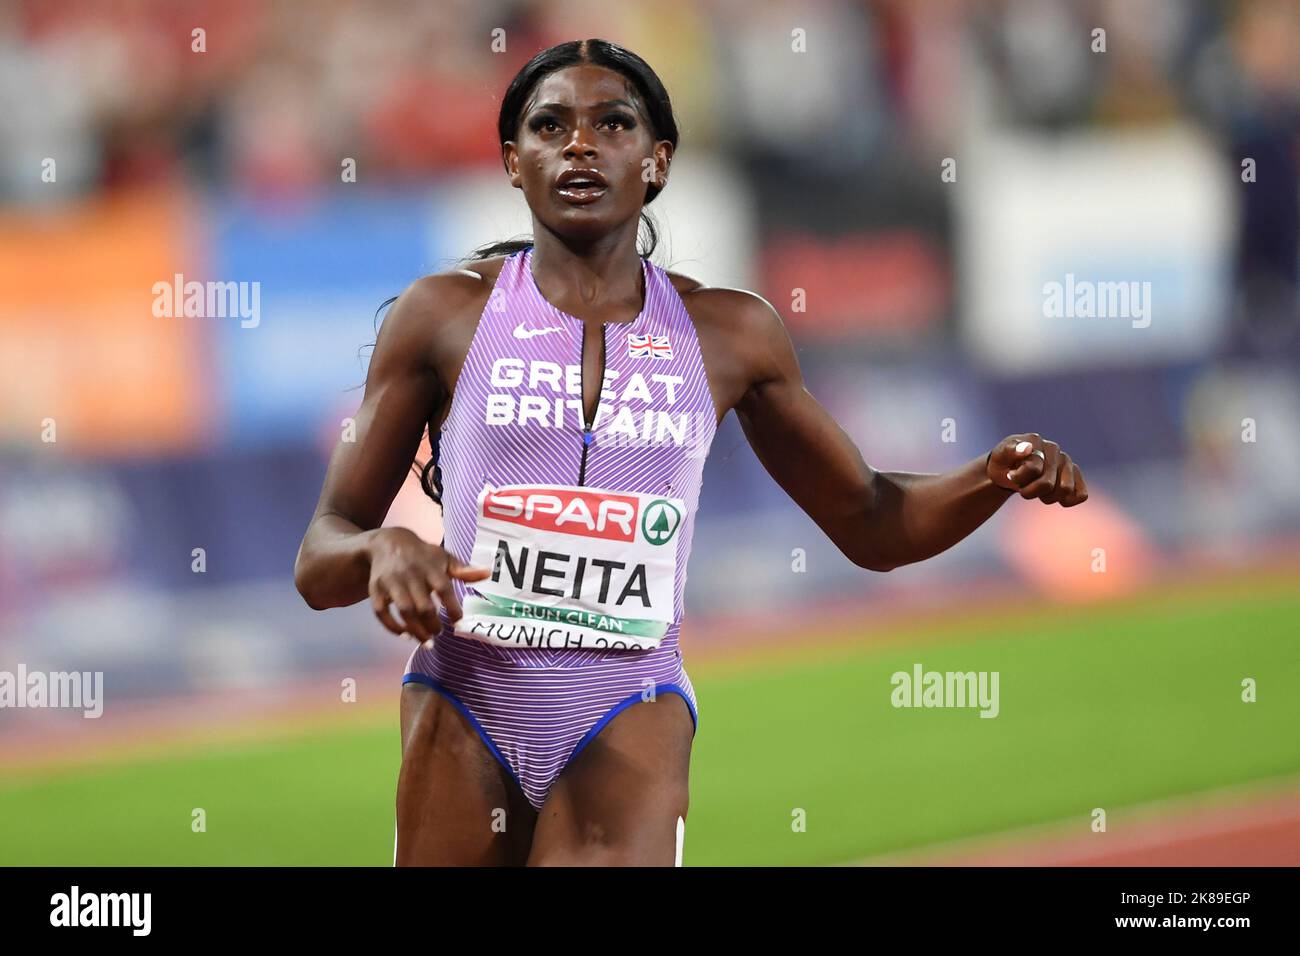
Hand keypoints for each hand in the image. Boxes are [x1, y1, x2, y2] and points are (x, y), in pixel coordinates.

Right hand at [366, 528, 490, 640]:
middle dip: (433, 624)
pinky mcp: (376, 589)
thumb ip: (464, 570)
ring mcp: (392, 582)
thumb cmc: (422, 555)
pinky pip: (382, 612)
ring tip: (427, 642)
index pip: (444, 589)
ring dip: (416, 630)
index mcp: (430, 567)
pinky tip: (405, 636)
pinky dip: (393, 627)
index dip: (453, 607)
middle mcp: (411, 574)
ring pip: (404, 610)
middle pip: (423, 605)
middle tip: (439, 633)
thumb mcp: (443, 558)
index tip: (459, 622)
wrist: (387, 543)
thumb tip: (488, 573)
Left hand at [986, 433, 1088, 506]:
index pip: (1033, 469)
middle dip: (1030, 491)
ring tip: (1037, 490)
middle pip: (1048, 484)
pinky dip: (1067, 501)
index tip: (1010, 475)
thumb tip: (1028, 448)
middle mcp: (1054, 449)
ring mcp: (1067, 462)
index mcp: (1036, 440)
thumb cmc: (1003, 462)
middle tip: (1022, 486)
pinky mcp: (1076, 476)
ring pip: (1065, 490)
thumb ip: (1010, 450)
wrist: (1008, 469)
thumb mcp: (999, 456)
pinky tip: (1054, 497)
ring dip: (1046, 497)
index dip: (1019, 478)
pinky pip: (1081, 495)